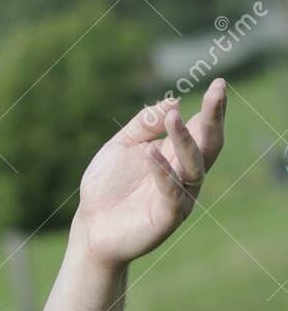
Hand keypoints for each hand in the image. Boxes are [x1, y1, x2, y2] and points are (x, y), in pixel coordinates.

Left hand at [73, 80, 226, 267]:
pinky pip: (171, 192)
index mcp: (177, 155)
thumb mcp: (122, 145)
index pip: (202, 129)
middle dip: (214, 118)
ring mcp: (180, 196)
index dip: (213, 108)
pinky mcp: (167, 217)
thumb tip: (173, 102)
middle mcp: (185, 174)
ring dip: (186, 141)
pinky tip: (151, 152)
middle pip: (209, 144)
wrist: (91, 226)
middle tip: (216, 93)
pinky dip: (163, 171)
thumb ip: (144, 124)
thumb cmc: (108, 186)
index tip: (219, 83)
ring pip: (195, 166)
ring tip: (174, 119)